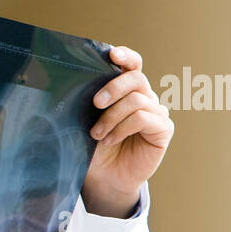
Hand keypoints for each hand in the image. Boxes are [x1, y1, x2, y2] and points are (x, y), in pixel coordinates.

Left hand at [83, 45, 174, 217]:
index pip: (133, 65)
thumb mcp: (86, 122)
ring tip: (97, 134)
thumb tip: (67, 84)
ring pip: (136, 100)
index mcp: (126, 91)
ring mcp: (156, 112)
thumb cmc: (94, 149)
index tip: (111, 54)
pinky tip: (110, 140)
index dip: (125, 56)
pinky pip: (144, 118)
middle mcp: (144, 98)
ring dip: (112, 117)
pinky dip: (122, 128)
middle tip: (95, 104)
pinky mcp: (163, 129)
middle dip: (113, 88)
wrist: (104, 178)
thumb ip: (87, 103)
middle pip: (136, 78)